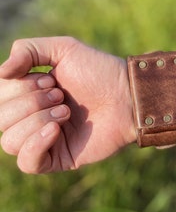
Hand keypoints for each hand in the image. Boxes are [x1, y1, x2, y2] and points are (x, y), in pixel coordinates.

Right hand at [0, 37, 135, 172]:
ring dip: (36, 121)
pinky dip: (35, 145)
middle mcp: (33, 118)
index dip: (19, 88)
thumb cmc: (99, 72)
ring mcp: (45, 140)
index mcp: (30, 94)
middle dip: (30, 103)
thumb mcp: (63, 49)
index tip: (51, 80)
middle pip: (1, 120)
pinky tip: (56, 129)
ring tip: (66, 111)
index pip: (0, 97)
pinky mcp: (59, 159)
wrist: (127, 97)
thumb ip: (27, 50)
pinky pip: (28, 163)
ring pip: (9, 142)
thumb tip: (1, 74)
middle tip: (61, 95)